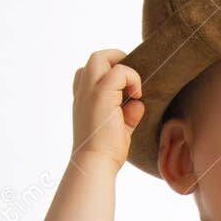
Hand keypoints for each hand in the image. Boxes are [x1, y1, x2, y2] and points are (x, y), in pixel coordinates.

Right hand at [70, 48, 143, 172]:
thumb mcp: (120, 128)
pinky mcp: (102, 93)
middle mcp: (83, 91)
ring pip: (101, 57)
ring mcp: (90, 90)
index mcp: (83, 99)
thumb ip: (127, 113)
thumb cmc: (106, 151)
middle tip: (132, 79)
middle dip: (116, 60)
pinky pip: (120, 71)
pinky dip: (133, 78)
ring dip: (123, 67)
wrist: (96, 162)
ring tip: (135, 88)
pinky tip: (138, 96)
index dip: (108, 75)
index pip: (89, 73)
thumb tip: (138, 103)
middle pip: (95, 58)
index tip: (125, 90)